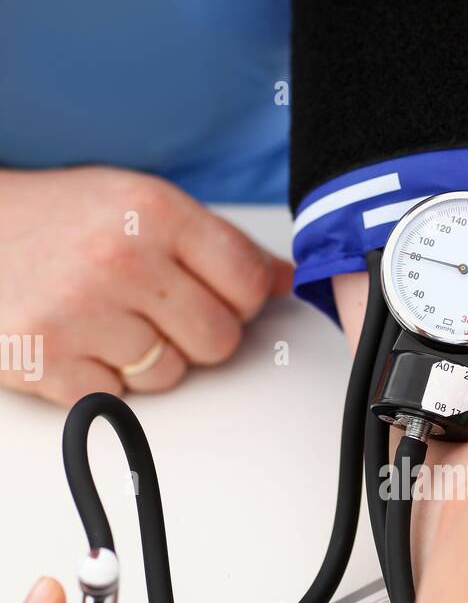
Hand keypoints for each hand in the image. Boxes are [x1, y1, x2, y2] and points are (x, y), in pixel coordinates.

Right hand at [0, 166, 294, 405]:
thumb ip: (214, 242)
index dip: (240, 298)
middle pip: (219, 339)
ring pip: (171, 375)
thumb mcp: (135, 203)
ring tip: (106, 322)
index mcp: (153, 211)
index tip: (216, 294)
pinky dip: (102, 381)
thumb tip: (284, 279)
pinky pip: (116, 399)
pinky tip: (77, 342)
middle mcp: (121, 259)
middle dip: (196, 336)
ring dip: (146, 360)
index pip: (248, 282)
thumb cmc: (51, 219)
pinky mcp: (48, 361)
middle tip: (155, 312)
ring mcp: (82, 313)